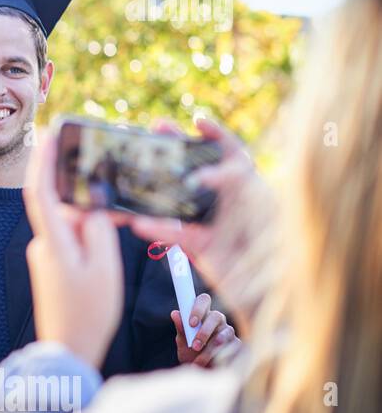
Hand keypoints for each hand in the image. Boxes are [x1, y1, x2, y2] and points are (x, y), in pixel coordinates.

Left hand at [23, 131, 123, 369]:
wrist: (68, 351)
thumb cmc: (88, 313)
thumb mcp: (105, 268)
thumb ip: (101, 231)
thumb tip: (94, 208)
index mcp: (53, 242)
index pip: (40, 191)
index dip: (43, 160)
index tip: (48, 133)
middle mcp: (43, 245)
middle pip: (60, 204)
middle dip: (78, 189)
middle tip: (100, 174)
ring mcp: (46, 257)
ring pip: (70, 224)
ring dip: (91, 218)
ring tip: (119, 220)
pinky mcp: (53, 267)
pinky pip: (71, 239)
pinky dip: (89, 234)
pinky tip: (109, 243)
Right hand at [119, 118, 267, 333]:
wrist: (277, 290)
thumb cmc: (278, 244)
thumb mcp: (260, 202)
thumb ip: (234, 182)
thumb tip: (200, 175)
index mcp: (248, 186)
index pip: (231, 152)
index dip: (215, 135)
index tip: (196, 122)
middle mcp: (227, 200)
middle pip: (197, 167)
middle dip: (175, 147)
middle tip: (155, 130)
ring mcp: (211, 222)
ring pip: (178, 198)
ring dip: (156, 183)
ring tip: (134, 167)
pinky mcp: (200, 245)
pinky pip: (174, 234)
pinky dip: (156, 229)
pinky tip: (138, 223)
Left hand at [174, 292, 239, 367]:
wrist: (201, 374)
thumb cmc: (191, 354)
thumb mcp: (183, 343)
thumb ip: (181, 329)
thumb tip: (175, 313)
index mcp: (203, 315)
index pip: (204, 300)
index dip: (198, 308)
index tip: (191, 323)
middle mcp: (218, 320)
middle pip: (216, 316)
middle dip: (204, 332)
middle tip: (194, 346)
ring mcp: (229, 332)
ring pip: (223, 336)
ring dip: (209, 350)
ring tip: (198, 361)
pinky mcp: (237, 345)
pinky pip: (232, 348)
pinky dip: (219, 358)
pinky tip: (212, 365)